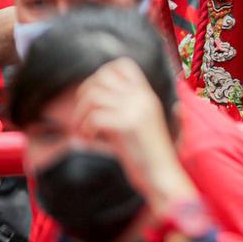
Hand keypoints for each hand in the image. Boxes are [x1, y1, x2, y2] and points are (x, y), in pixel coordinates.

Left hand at [72, 58, 194, 206]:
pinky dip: (85, 128)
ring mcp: (137, 109)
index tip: (92, 97)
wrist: (161, 177)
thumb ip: (120, 107)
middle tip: (82, 115)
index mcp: (146, 94)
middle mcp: (143, 97)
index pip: (122, 64)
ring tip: (82, 130)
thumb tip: (91, 96)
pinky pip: (95, 117)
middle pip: (102, 76)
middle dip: (83, 93)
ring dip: (80, 113)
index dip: (101, 74)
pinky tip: (89, 139)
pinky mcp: (129, 125)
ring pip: (94, 95)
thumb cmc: (145, 156)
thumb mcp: (135, 123)